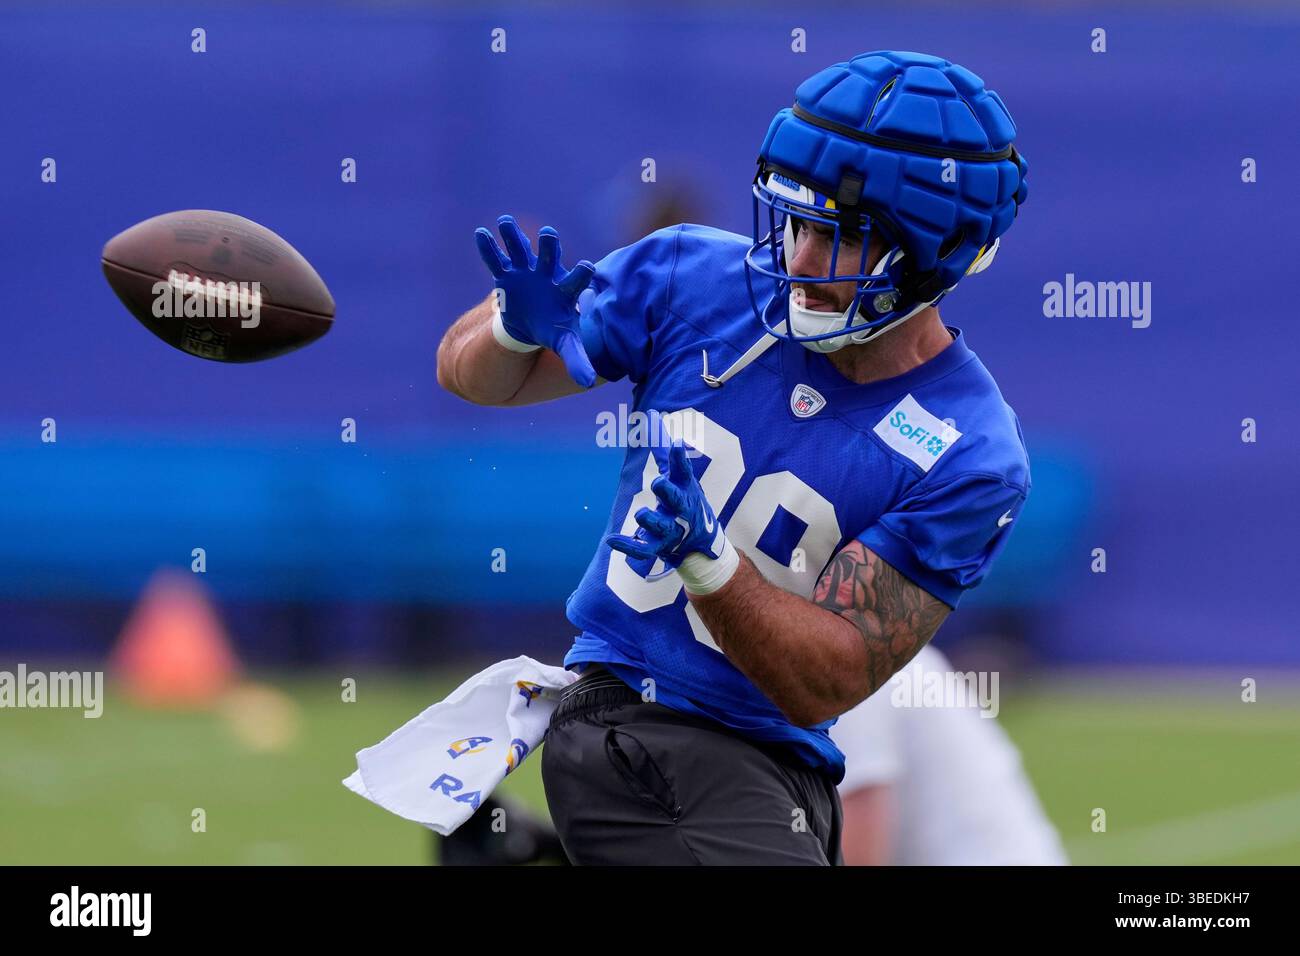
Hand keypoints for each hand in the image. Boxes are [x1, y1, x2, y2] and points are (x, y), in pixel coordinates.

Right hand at [475, 215, 596, 387]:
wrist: (532, 322)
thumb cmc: (553, 329)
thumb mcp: (565, 344)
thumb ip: (577, 359)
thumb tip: (589, 383)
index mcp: (565, 290)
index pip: (576, 281)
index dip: (580, 274)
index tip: (586, 267)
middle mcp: (546, 275)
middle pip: (549, 257)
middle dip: (548, 246)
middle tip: (548, 234)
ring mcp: (525, 272)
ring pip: (520, 250)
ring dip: (513, 236)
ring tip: (504, 221)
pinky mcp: (505, 274)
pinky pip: (495, 259)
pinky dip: (488, 248)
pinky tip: (480, 233)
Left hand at [606, 441, 727, 569]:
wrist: (700, 544)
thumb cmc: (685, 501)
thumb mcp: (679, 478)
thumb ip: (664, 451)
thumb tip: (652, 417)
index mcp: (685, 489)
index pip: (684, 471)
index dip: (680, 458)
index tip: (677, 443)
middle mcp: (680, 509)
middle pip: (676, 499)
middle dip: (667, 491)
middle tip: (658, 482)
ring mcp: (671, 530)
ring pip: (661, 526)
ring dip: (650, 520)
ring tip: (641, 514)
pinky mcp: (659, 547)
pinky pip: (643, 549)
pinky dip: (627, 545)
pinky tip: (610, 540)